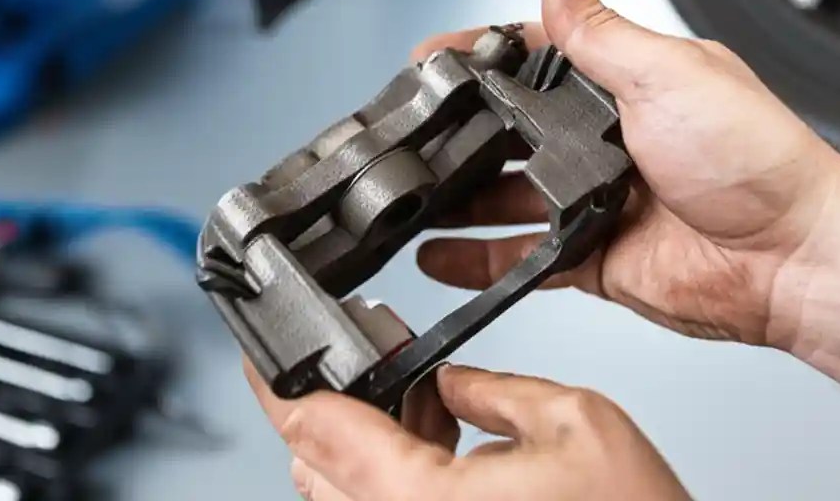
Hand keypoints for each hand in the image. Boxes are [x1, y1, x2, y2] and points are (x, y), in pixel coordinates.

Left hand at [247, 360, 690, 500]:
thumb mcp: (577, 424)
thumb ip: (495, 389)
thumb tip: (452, 383)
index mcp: (417, 500)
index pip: (312, 427)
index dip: (278, 381)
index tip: (262, 355)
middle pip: (312, 466)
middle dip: (333, 409)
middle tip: (378, 373)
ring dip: (364, 449)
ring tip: (427, 415)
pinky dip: (391, 485)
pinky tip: (444, 455)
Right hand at [414, 0, 839, 346]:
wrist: (795, 258)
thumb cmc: (757, 161)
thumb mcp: (668, 74)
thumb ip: (599, 31)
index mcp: (625, 82)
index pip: (534, 58)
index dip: (479, 57)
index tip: (429, 58)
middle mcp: (607, 138)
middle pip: (510, 131)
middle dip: (459, 132)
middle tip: (410, 134)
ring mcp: (597, 199)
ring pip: (506, 197)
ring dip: (459, 199)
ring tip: (411, 197)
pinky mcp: (593, 255)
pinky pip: (523, 258)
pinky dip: (479, 260)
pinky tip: (442, 255)